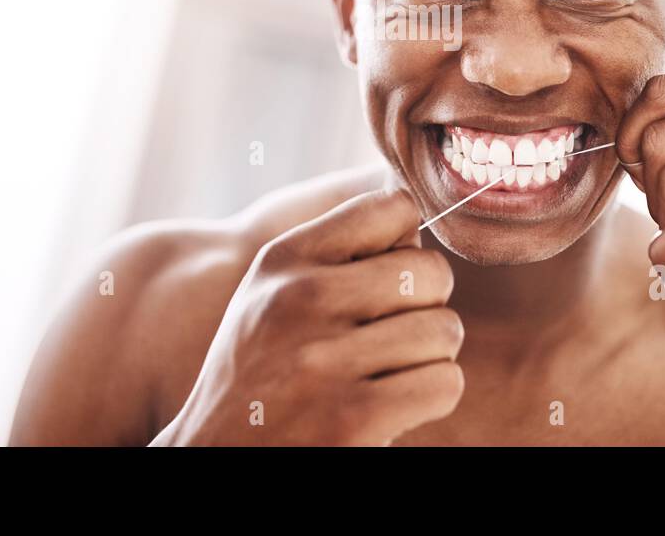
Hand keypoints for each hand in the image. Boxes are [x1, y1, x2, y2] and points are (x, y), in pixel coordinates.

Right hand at [153, 189, 464, 445]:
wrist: (220, 456)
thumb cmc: (263, 371)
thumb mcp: (271, 294)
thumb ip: (336, 253)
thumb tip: (418, 227)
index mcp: (284, 259)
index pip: (395, 207)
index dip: (407, 244)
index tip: (387, 281)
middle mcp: (300, 299)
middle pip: (431, 272)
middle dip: (428, 306)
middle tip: (394, 335)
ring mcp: (324, 360)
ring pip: (444, 330)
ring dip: (430, 358)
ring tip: (388, 371)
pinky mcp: (351, 418)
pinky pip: (444, 383)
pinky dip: (431, 396)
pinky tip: (394, 403)